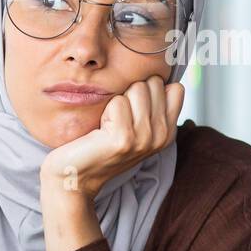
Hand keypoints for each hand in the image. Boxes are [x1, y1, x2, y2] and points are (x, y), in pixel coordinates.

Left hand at [40, 75, 184, 199]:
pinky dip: (104, 110)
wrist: (74, 176)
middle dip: (131, 92)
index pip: (175, 88)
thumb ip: (152, 104)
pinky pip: (117, 102)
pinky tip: (99, 130)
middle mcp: (161, 136)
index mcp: (167, 132)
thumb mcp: (134, 126)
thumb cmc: (98, 146)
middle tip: (116, 117)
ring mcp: (144, 139)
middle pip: (154, 83)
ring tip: (108, 123)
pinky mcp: (124, 139)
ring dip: (117, 100)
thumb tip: (159, 73)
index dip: (149, 88)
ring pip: (137, 89)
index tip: (133, 107)